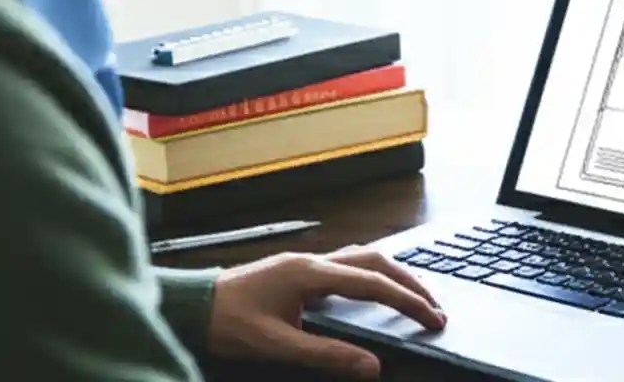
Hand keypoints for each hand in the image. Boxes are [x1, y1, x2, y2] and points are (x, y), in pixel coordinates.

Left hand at [207, 246, 445, 378]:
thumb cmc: (226, 324)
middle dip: (410, 282)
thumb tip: (372, 366)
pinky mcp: (296, 270)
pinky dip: (372, 275)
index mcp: (310, 273)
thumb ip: (326, 354)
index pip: (373, 283)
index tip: (434, 319)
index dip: (408, 301)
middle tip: (435, 307)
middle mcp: (312, 260)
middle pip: (376, 260)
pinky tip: (374, 292)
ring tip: (414, 297)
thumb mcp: (277, 346)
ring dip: (393, 274)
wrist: (188, 305)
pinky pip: (346, 264)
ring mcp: (304, 262)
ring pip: (362, 257)